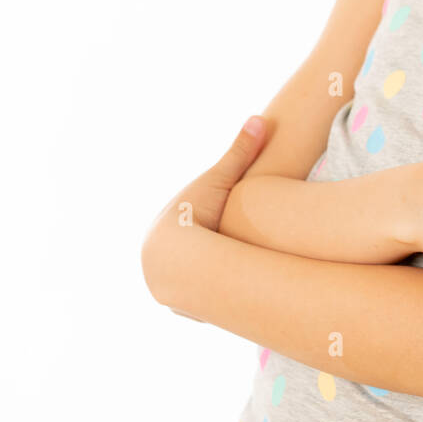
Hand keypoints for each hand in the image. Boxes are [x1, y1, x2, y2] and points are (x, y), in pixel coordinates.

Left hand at [141, 116, 268, 317]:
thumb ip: (241, 153)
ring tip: (228, 283)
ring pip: (189, 283)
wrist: (176, 257)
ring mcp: (168, 282)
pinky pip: (194, 304)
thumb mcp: (223, 179)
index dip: (209, 221)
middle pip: (190, 256)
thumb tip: (260, 116)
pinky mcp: (178, 304)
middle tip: (228, 255)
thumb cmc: (197, 213)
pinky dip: (206, 301)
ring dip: (204, 283)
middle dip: (204, 255)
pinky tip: (222, 299)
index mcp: (169, 223)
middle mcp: (163, 254)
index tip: (223, 222)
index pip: (192, 224)